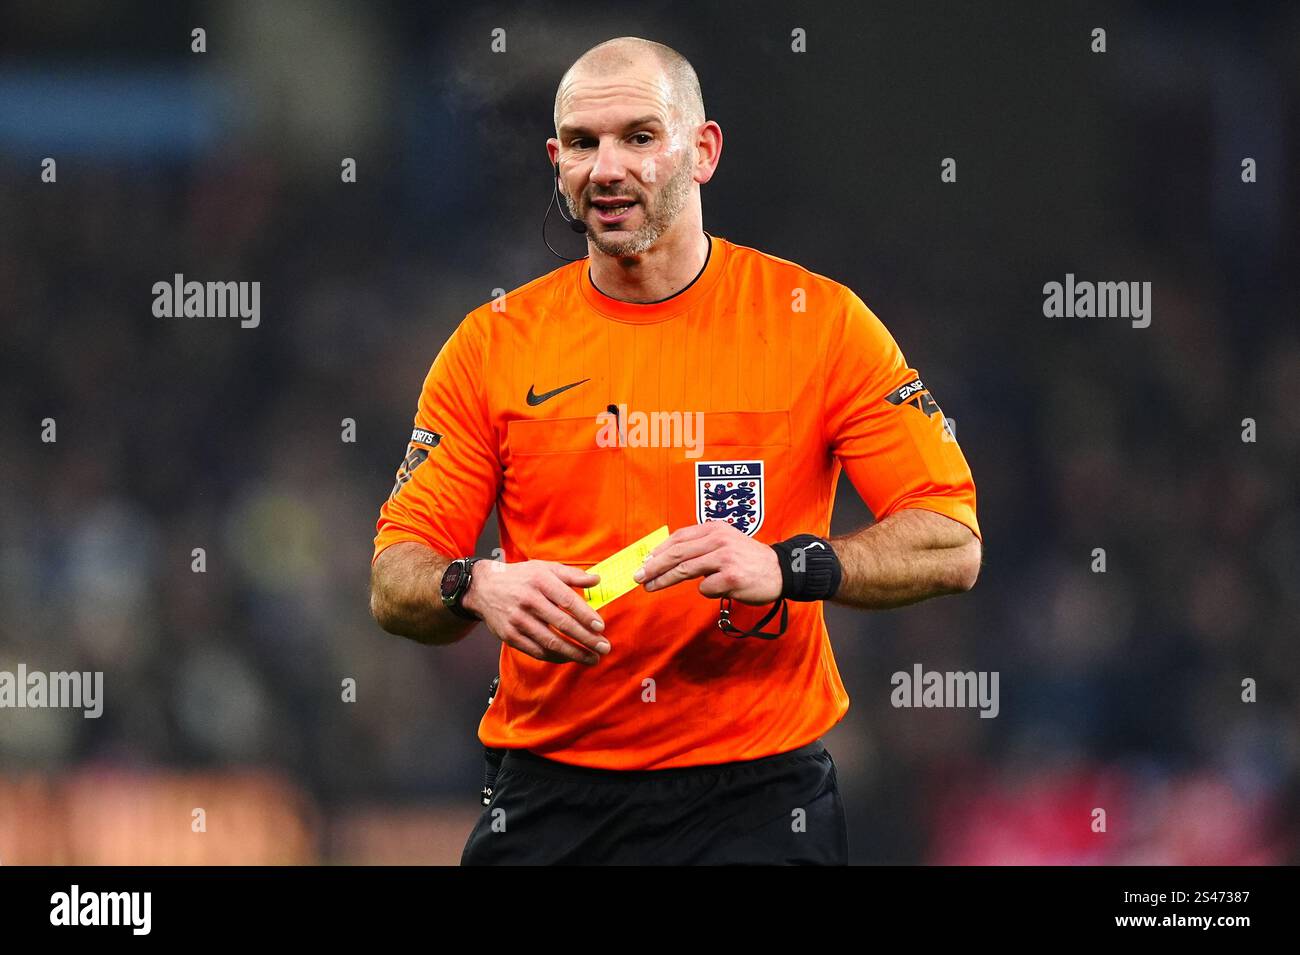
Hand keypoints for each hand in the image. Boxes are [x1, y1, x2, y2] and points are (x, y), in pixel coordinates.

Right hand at [463, 560, 608, 664]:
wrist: (484, 588)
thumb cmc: (520, 577)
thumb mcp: (544, 568)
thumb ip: (572, 575)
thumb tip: (597, 579)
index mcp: (540, 581)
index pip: (567, 601)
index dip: (586, 615)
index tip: (601, 627)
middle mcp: (528, 600)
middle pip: (562, 624)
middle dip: (586, 639)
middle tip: (604, 648)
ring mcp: (518, 620)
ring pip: (551, 642)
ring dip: (574, 653)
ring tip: (591, 658)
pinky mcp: (510, 635)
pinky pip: (537, 651)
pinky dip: (556, 657)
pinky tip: (569, 657)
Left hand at [633, 522, 781, 603]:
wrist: (781, 571)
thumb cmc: (748, 560)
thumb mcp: (725, 542)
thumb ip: (700, 547)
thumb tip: (665, 558)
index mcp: (715, 528)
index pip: (679, 537)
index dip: (658, 550)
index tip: (644, 561)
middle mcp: (719, 540)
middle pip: (677, 553)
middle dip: (653, 566)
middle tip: (638, 576)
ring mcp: (726, 558)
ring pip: (685, 570)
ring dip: (664, 580)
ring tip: (651, 587)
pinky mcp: (732, 577)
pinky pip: (706, 588)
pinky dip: (706, 591)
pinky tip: (717, 589)